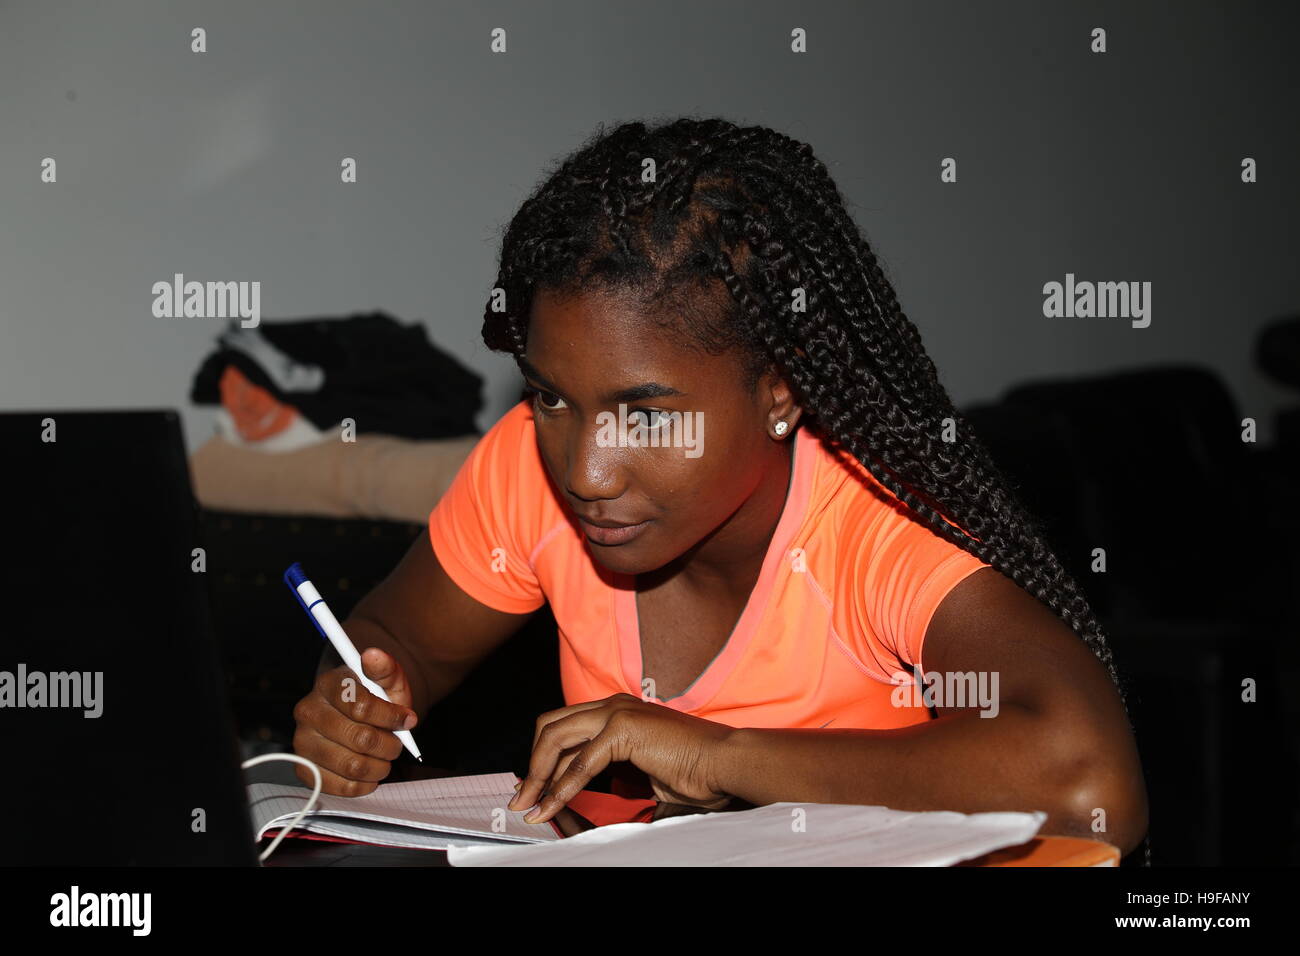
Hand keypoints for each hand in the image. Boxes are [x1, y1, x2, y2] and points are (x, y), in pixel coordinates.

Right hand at [290, 647, 419, 795]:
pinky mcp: (305, 769)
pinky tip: (371, 772)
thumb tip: (374, 655)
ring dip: (380, 766)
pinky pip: (340, 786)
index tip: (408, 720)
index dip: (391, 717)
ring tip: (385, 757)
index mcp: (328, 685)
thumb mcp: (388, 679)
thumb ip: (385, 668)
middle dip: (389, 745)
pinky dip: (364, 784)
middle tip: (396, 743)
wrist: (362, 715)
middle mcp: (309, 712)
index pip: (362, 707)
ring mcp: (303, 742)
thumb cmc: (377, 697)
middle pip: (360, 739)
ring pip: (352, 765)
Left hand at [506, 693, 735, 823]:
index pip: (565, 728)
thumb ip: (614, 781)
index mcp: (618, 711)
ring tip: (529, 807)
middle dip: (533, 764)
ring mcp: (617, 712)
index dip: (544, 760)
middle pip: (551, 726)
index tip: (533, 791)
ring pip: (556, 738)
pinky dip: (562, 788)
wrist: (727, 764)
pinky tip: (551, 808)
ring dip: (538, 776)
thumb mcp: (643, 776)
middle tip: (523, 799)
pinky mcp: (623, 729)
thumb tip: (592, 808)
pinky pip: (580, 763)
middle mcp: (613, 705)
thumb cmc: (697, 774)